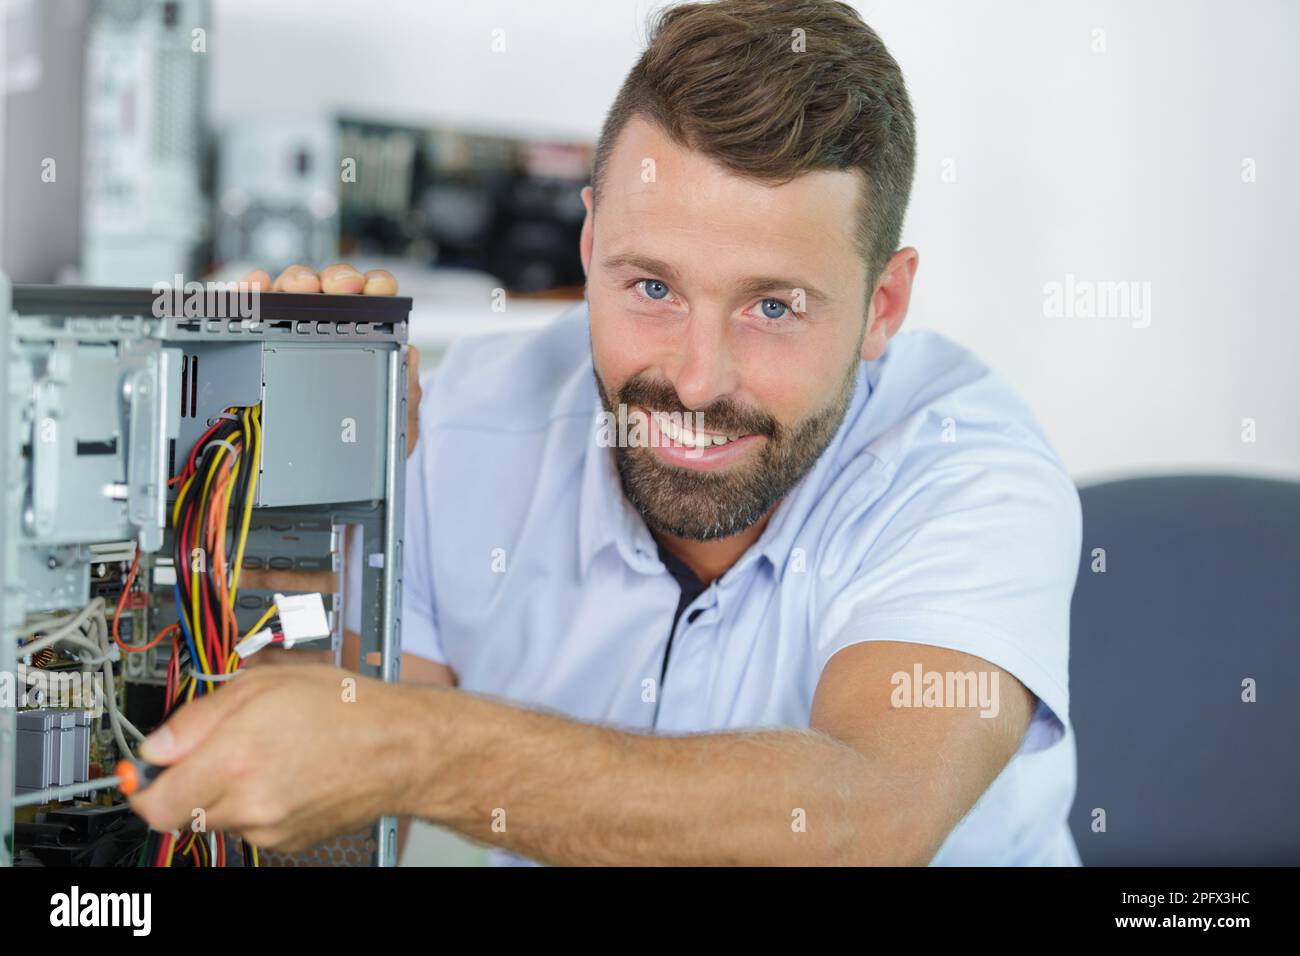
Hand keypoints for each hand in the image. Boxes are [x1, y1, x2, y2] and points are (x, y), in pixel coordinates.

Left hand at [128, 664, 412, 850]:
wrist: (400, 746)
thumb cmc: (344, 708)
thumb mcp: (262, 684)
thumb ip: (197, 717)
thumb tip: (157, 746)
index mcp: (234, 760)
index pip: (154, 804)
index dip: (141, 788)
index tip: (144, 772)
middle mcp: (248, 802)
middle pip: (184, 812)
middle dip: (190, 781)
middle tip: (216, 749)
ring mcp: (270, 826)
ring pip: (219, 817)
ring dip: (225, 791)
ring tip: (266, 753)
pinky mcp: (291, 839)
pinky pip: (253, 824)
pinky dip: (257, 802)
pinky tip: (287, 772)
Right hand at [240, 263, 420, 455]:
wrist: (347, 460)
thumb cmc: (374, 430)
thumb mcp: (399, 417)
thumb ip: (409, 388)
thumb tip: (410, 354)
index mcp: (369, 332)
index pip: (375, 297)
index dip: (377, 285)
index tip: (378, 289)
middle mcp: (332, 324)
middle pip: (330, 286)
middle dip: (337, 280)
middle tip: (342, 289)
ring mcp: (296, 328)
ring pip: (293, 291)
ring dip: (297, 282)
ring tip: (301, 288)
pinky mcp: (262, 337)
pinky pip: (254, 309)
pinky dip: (252, 292)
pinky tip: (256, 287)